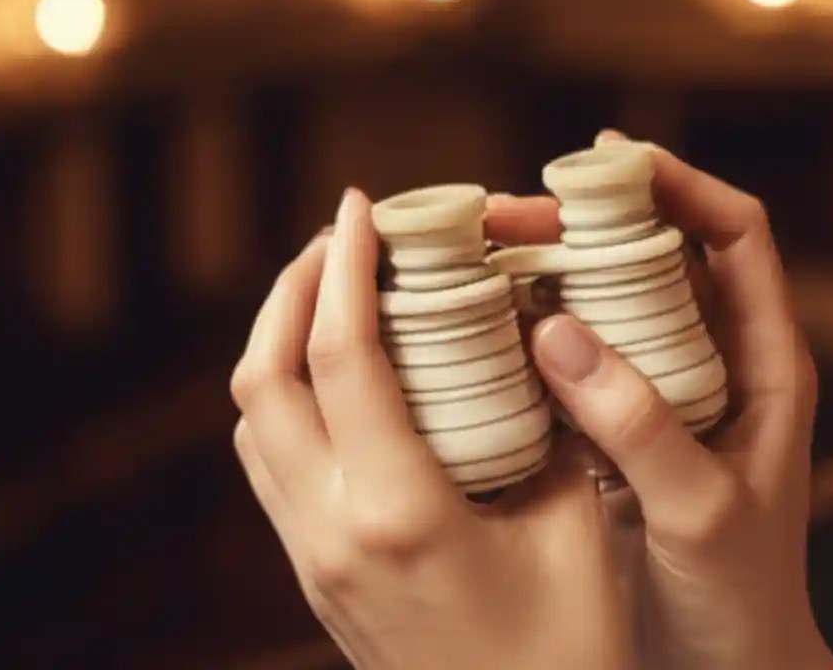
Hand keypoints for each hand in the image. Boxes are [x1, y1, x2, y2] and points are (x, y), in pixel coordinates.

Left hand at [230, 189, 631, 669]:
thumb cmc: (574, 648)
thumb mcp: (580, 524)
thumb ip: (555, 425)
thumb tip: (537, 338)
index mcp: (400, 512)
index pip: (344, 355)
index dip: (346, 266)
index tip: (364, 206)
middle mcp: (332, 534)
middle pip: (264, 378)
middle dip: (294, 289)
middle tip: (343, 238)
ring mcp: (312, 562)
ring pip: (253, 425)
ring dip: (280, 344)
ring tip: (337, 295)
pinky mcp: (315, 580)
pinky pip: (271, 468)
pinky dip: (288, 402)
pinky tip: (342, 383)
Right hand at [487, 134, 832, 669]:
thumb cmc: (741, 602)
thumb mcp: (697, 514)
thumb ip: (638, 425)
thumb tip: (556, 328)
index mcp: (765, 366)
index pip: (737, 236)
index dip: (682, 183)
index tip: (607, 160)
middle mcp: (719, 366)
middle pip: (662, 256)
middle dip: (591, 218)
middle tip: (507, 213)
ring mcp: (670, 396)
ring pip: (615, 302)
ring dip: (554, 269)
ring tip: (480, 253)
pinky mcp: (627, 432)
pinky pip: (581, 358)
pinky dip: (535, 330)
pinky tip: (481, 327)